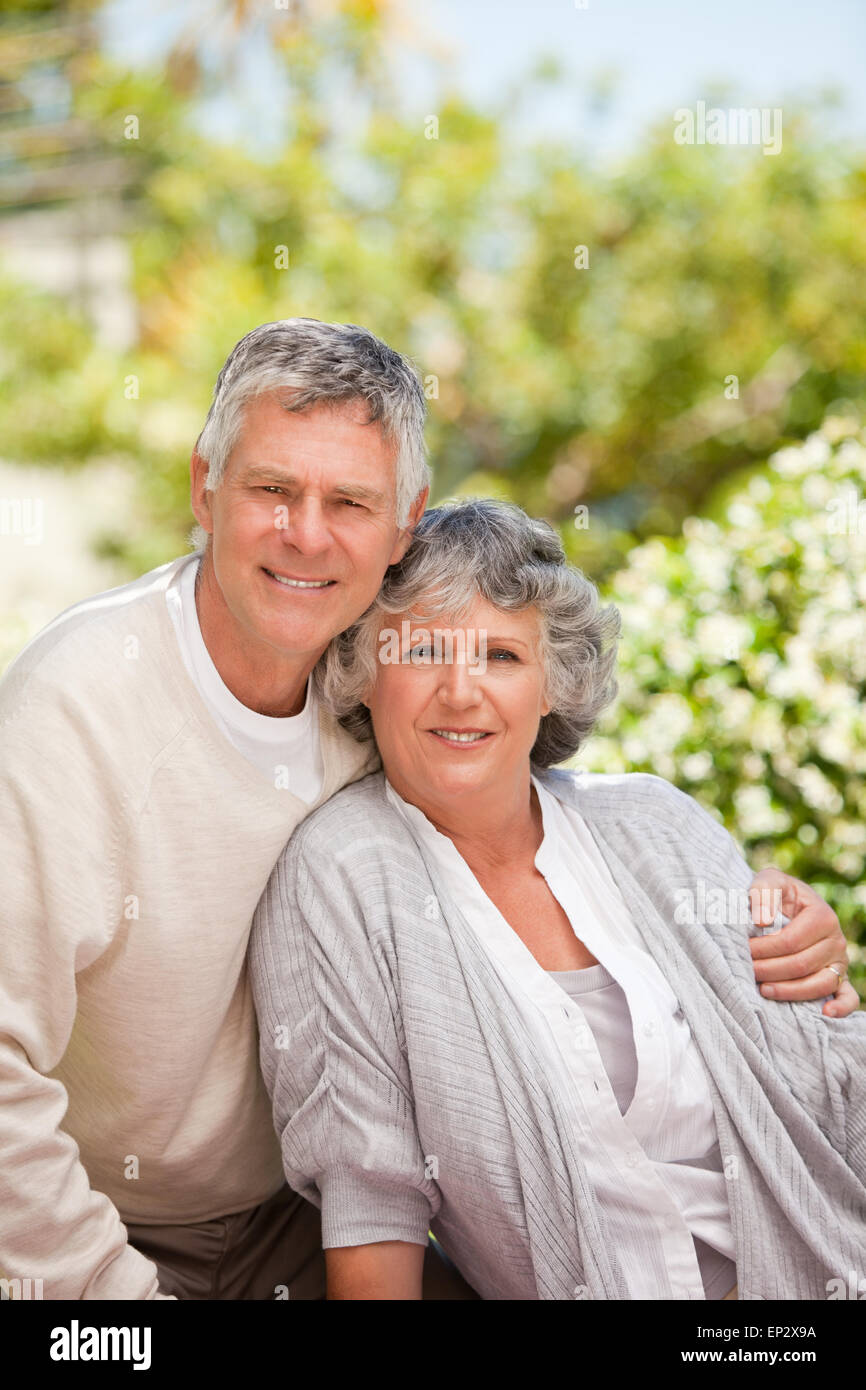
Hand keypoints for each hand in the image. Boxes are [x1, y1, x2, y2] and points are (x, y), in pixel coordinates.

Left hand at [747, 867, 858, 1017]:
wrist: (789, 904)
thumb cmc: (778, 894)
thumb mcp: (769, 881)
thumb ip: (763, 892)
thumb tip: (762, 921)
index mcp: (823, 916)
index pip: (790, 941)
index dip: (764, 948)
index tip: (743, 950)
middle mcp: (836, 940)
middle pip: (801, 965)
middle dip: (769, 970)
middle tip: (746, 970)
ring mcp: (840, 961)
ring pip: (818, 984)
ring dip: (789, 992)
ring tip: (763, 990)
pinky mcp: (840, 977)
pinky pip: (848, 997)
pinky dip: (841, 1008)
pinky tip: (825, 1014)